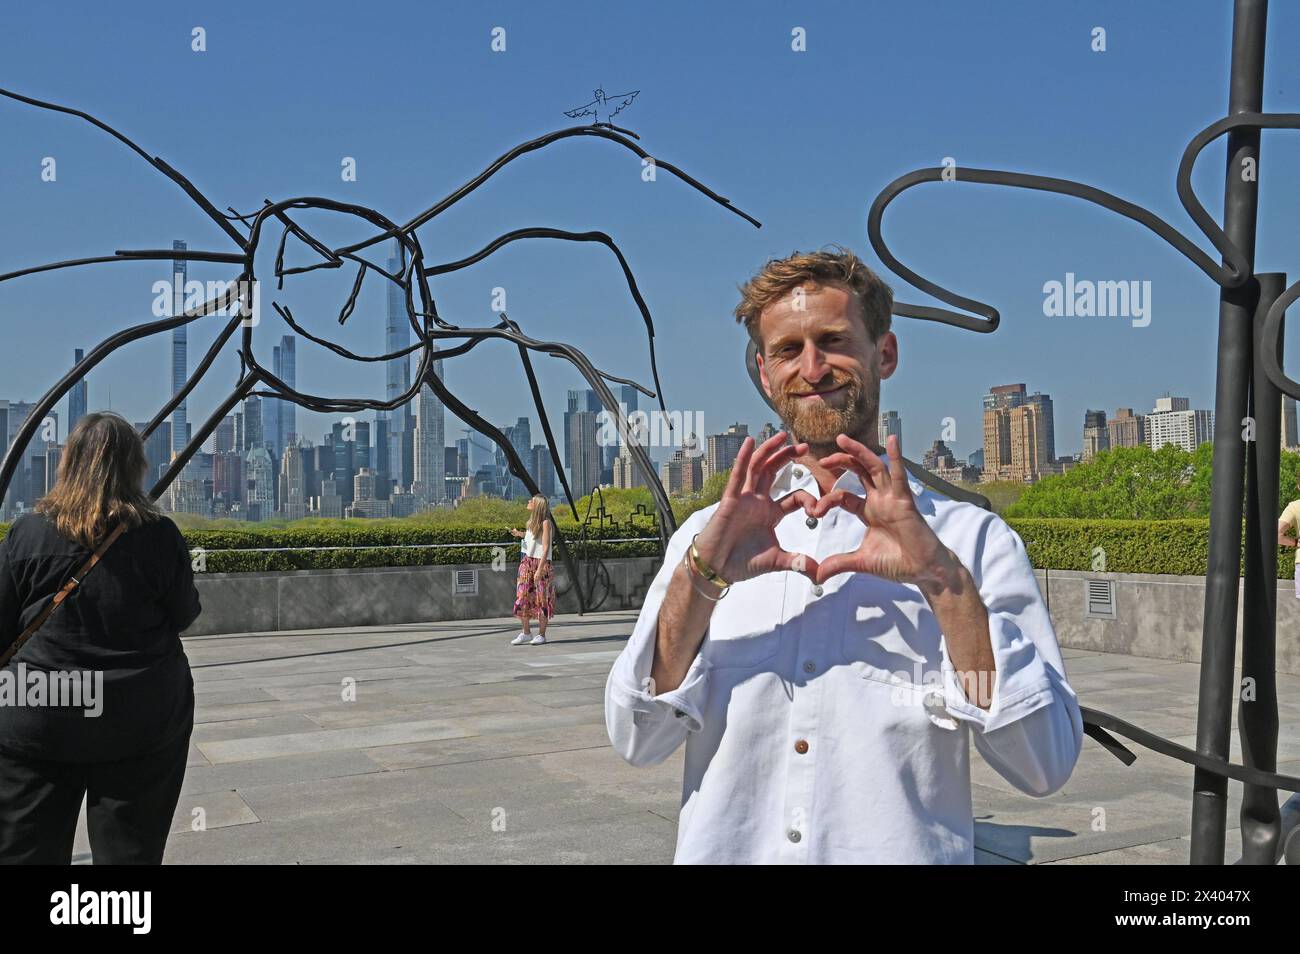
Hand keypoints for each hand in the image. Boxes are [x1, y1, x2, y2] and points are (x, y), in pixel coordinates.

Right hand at [693, 431, 819, 585]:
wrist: (716, 569)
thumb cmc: (742, 563)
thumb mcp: (776, 561)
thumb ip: (797, 563)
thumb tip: (818, 574)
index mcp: (771, 513)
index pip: (794, 497)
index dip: (809, 499)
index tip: (819, 510)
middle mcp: (758, 501)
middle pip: (774, 472)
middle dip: (788, 457)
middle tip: (805, 446)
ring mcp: (743, 498)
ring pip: (757, 467)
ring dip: (769, 450)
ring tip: (782, 435)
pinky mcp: (729, 500)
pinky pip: (736, 476)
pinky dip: (743, 458)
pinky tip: (749, 442)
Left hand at [806, 433, 954, 588]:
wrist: (923, 571)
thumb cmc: (898, 563)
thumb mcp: (862, 562)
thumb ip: (839, 564)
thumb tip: (817, 575)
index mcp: (868, 511)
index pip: (843, 496)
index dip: (827, 500)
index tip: (814, 510)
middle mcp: (880, 500)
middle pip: (858, 472)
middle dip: (841, 462)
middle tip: (822, 457)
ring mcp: (892, 498)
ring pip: (874, 468)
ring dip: (859, 452)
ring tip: (842, 439)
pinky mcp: (905, 501)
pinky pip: (900, 475)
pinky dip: (896, 457)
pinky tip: (892, 439)